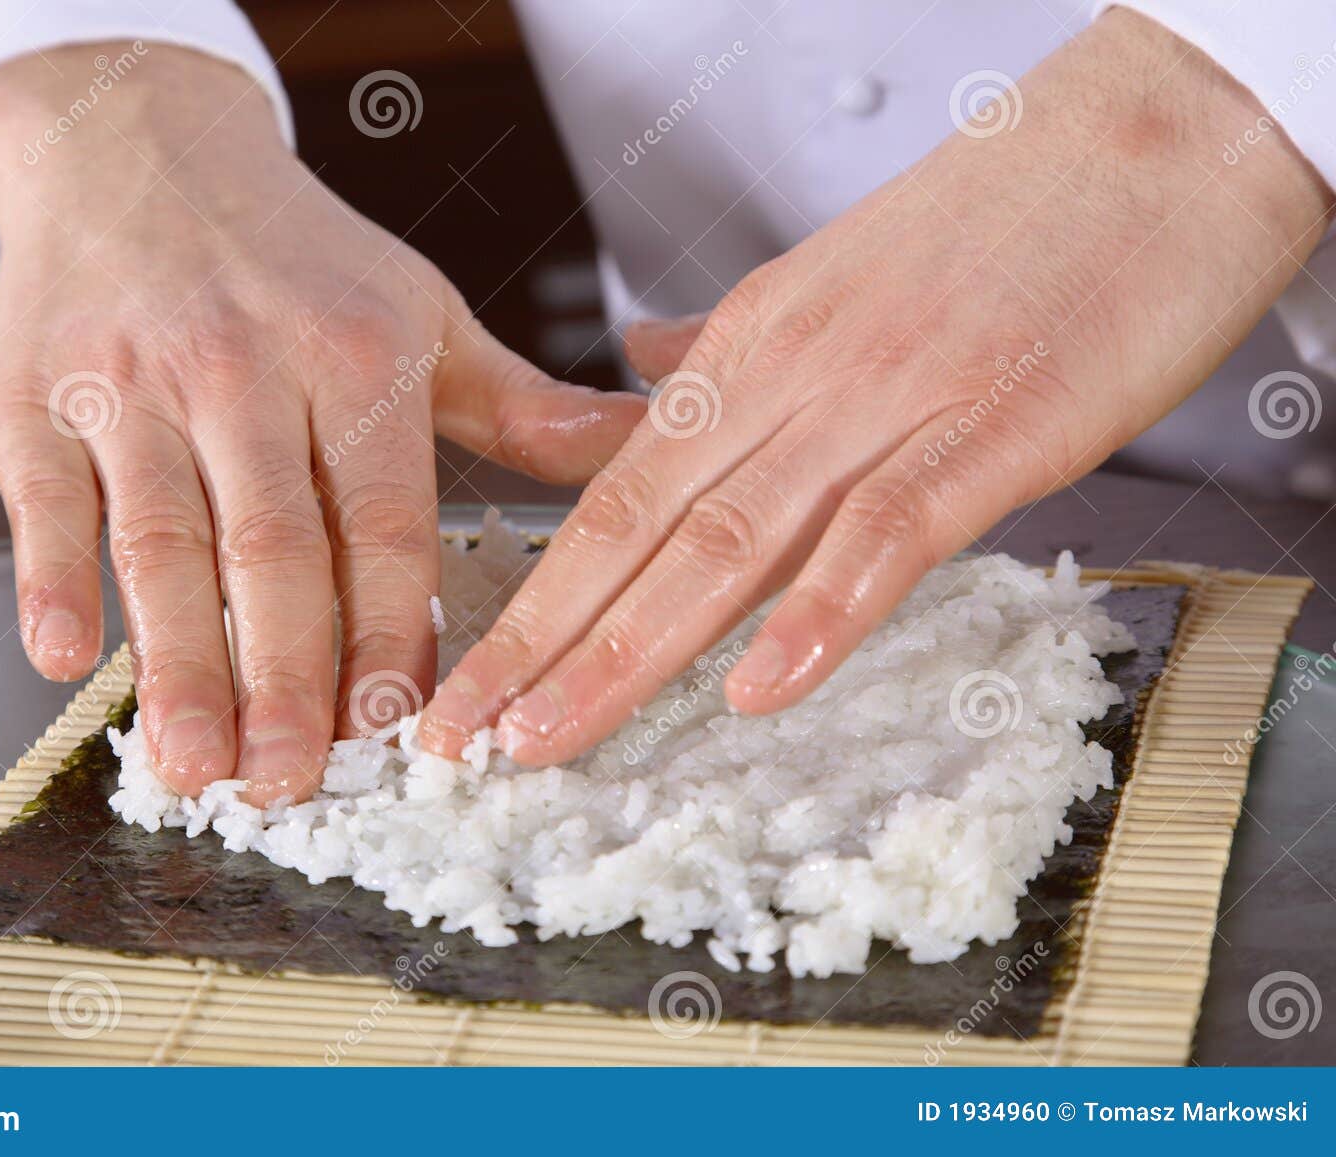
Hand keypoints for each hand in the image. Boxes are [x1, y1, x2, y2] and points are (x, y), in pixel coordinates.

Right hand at [0, 43, 643, 801]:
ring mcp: (131, 380)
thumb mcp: (418, 313)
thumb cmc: (295, 256)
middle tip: (290, 784)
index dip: (393, 633)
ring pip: (160, 538)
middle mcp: (244, 367)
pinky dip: (50, 579)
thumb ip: (521, 404)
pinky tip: (66, 662)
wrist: (136, 139)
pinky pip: (43, 496)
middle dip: (283, 676)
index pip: (384, 520)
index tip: (399, 728)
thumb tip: (646, 447)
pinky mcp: (35, 393)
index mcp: (355, 354)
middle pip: (272, 545)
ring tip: (195, 765)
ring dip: (176, 661)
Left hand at [420, 9, 1334, 764]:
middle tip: (463, 734)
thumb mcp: (832, 276)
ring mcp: (888, 400)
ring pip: (729, 540)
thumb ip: (730, 346)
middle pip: (637, 529)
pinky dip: (818, 613)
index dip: (537, 595)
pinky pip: (887, 531)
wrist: (1154, 137)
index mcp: (752, 347)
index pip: (613, 493)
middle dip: (540, 645)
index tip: (475, 678)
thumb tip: (649, 368)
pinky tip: (756, 687)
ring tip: (550, 735)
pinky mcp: (994, 425)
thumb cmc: (1006, 217)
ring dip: (629, 651)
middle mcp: (793, 376)